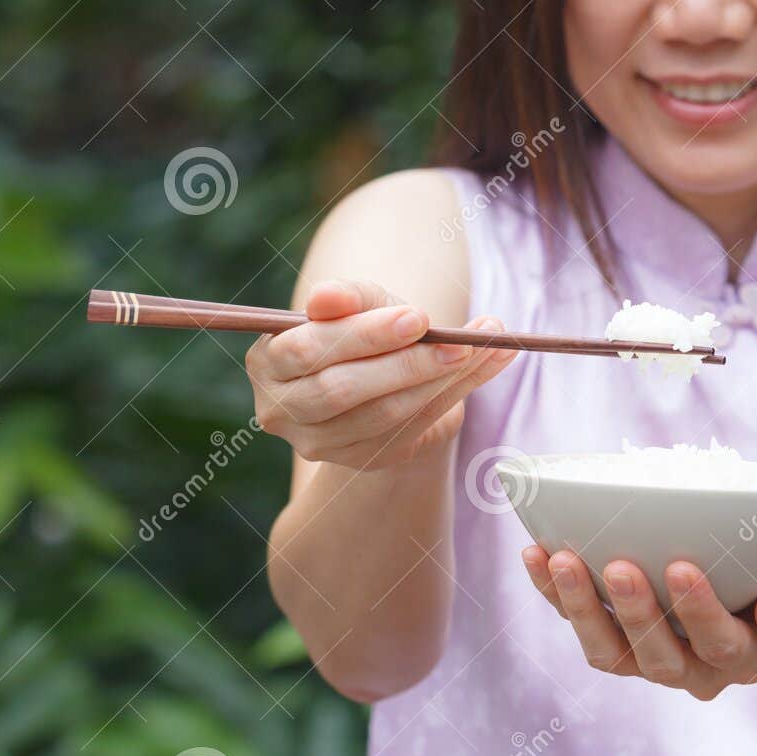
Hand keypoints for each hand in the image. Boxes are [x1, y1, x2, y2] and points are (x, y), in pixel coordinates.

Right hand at [246, 279, 517, 471]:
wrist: (381, 372)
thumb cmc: (361, 327)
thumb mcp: (358, 301)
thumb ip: (347, 296)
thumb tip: (327, 296)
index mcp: (268, 362)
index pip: (308, 350)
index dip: (364, 335)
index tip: (419, 317)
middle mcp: (282, 410)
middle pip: (342, 391)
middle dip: (407, 364)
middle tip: (460, 343)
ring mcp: (320, 443)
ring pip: (383, 415)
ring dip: (441, 381)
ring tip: (484, 348)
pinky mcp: (361, 459)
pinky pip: (411, 430)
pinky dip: (455, 395)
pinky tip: (489, 363)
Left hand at [521, 546, 756, 700]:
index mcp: (747, 655)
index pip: (721, 643)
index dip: (699, 611)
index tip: (681, 566)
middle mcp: (697, 671)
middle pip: (658, 659)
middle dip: (635, 612)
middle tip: (617, 563)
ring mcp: (652, 661)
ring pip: (610, 654)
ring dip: (580, 609)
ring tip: (559, 558)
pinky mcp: (618, 640)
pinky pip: (581, 625)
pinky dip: (554, 594)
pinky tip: (535, 552)